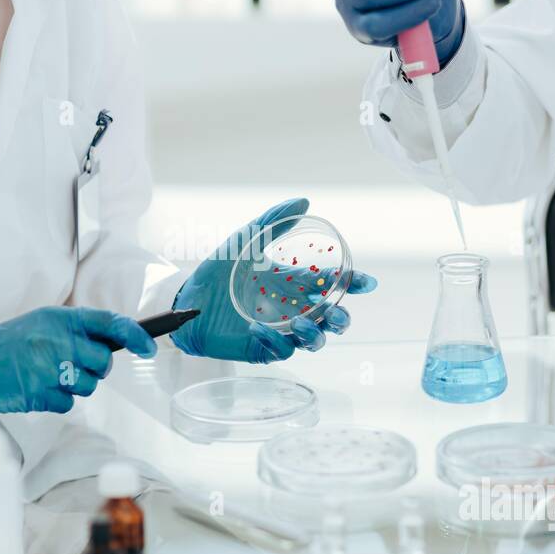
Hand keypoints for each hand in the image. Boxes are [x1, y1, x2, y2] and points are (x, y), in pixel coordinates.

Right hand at [0, 307, 156, 413]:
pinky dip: (58, 398)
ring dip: (75, 384)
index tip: (150, 348)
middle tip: (74, 363)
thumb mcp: (47, 322)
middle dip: (95, 367)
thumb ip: (79, 328)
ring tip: (49, 373)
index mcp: (62, 320)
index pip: (111, 323)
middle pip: (103, 362)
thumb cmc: (15, 341)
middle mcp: (59, 342)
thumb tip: (119, 340)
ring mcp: (50, 369)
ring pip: (88, 385)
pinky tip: (39, 386)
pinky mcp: (41, 394)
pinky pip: (68, 402)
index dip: (136, 336)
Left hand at [172, 199, 377, 363]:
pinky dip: (275, 341)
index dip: (353, 284)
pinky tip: (258, 327)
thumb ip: (272, 222)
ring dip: (315, 334)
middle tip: (335, 312)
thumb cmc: (218, 270)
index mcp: (295, 283)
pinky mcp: (263, 348)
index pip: (333, 285)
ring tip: (302, 323)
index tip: (365, 283)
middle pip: (332, 319)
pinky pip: (281, 351)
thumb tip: (303, 202)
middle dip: (341, 318)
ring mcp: (281, 330)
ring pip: (315, 341)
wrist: (189, 298)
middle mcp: (294, 309)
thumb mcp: (244, 241)